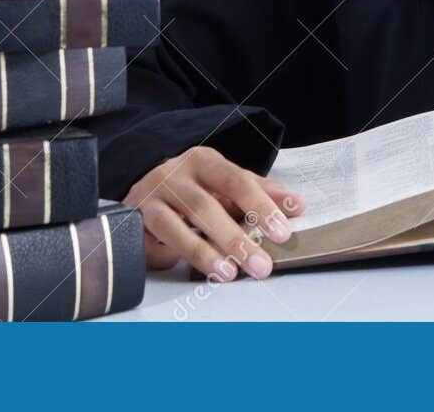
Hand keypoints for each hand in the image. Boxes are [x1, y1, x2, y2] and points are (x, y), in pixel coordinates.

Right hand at [122, 145, 304, 280]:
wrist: (140, 193)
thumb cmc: (191, 190)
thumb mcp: (225, 186)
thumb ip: (260, 193)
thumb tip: (296, 205)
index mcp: (204, 161)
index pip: (236, 180)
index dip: (260, 205)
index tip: (282, 230)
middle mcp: (175, 174)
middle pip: (207, 205)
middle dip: (237, 238)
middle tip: (262, 264)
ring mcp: (152, 196)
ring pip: (179, 224)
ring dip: (207, 251)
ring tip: (230, 272)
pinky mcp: (136, 220)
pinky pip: (158, 241)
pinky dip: (179, 255)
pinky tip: (200, 269)